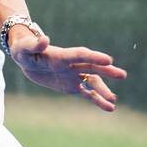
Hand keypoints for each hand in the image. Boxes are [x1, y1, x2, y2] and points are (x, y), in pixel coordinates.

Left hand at [7, 25, 127, 111]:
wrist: (26, 59)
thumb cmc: (24, 49)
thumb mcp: (25, 48)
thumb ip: (35, 45)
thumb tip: (45, 39)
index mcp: (61, 55)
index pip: (80, 55)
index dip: (93, 57)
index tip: (108, 59)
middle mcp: (71, 65)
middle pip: (91, 67)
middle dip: (106, 71)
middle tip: (122, 75)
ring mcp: (73, 75)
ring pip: (92, 82)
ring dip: (103, 90)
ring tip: (113, 99)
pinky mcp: (72, 86)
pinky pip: (87, 94)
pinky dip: (98, 100)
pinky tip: (110, 108)